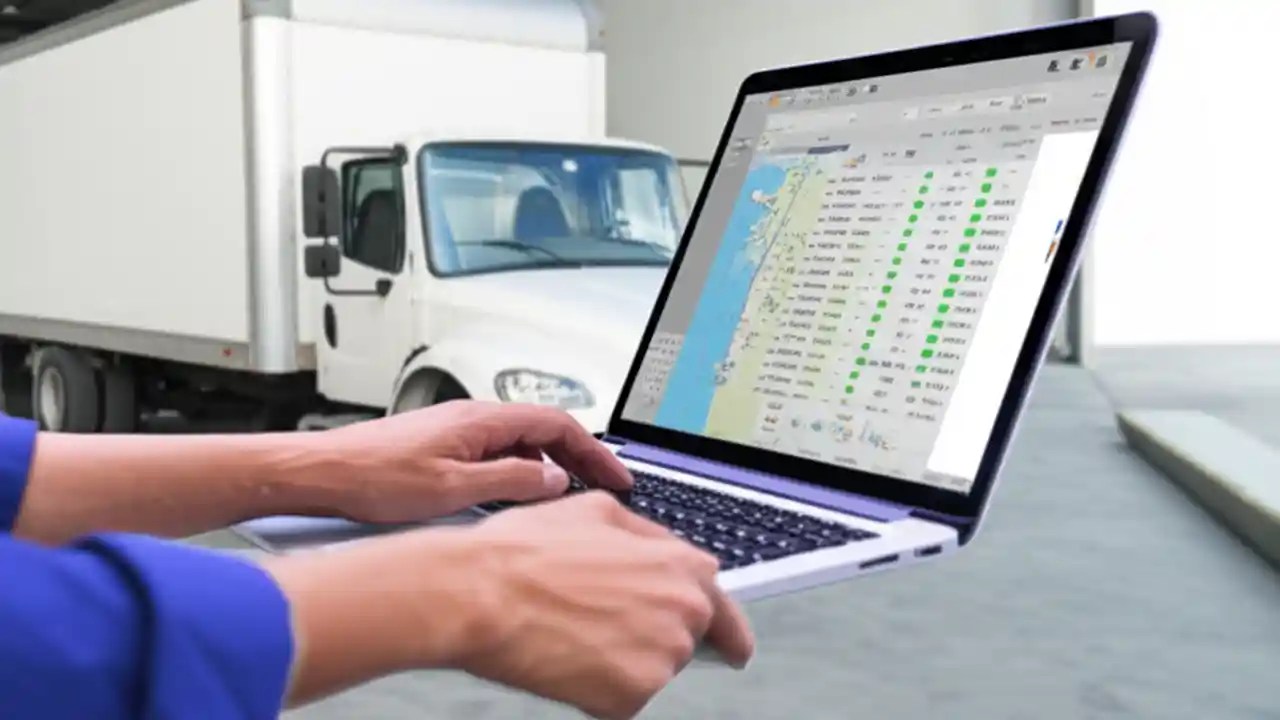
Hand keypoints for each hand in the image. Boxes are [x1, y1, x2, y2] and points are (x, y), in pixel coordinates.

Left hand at [309, 402, 631, 522]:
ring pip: (520, 442)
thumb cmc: (373, 478)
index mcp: (482, 419)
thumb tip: (554, 478)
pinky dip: (520, 471)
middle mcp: (473, 417)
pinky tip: (516, 499)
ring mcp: (456, 430)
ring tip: (567, 499)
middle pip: (543, 430)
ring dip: (549, 466)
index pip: (558, 425)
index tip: (617, 477)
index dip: (595, 452)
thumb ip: (510, 482)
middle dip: (579, 458)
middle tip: (605, 488)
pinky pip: (496, 452)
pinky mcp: (441, 445)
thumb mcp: (452, 489)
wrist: (320, 474)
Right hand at [456, 492, 755, 717]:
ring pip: (654, 669)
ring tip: (573, 632)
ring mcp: (661, 657)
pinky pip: (625, 701)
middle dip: (652, 635)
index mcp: (679, 564)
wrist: (480, 594)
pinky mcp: (631, 697)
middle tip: (601, 626)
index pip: (722, 604)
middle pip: (685, 637)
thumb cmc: (525, 552)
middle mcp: (682, 610)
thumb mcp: (595, 511)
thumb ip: (645, 535)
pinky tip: (567, 659)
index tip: (731, 646)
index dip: (722, 624)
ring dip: (624, 661)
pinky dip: (600, 690)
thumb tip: (664, 549)